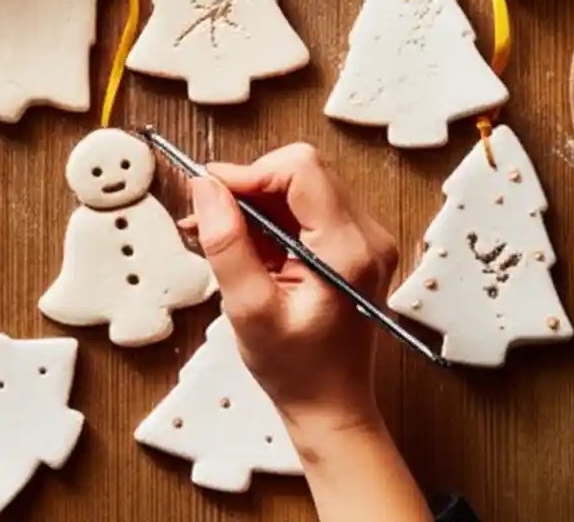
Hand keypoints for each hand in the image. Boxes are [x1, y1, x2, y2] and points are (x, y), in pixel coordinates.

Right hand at [188, 146, 429, 521]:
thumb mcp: (248, 308)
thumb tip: (206, 188)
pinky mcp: (354, 245)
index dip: (249, 172)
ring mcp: (365, 239)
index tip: (210, 192)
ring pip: (302, 186)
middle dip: (250, 187)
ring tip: (222, 236)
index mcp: (348, 250)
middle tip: (209, 217)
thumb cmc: (296, 369)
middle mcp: (367, 236)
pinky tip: (246, 244)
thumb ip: (226, 243)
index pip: (301, 170)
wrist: (331, 404)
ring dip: (256, 203)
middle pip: (302, 172)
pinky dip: (271, 218)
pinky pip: (308, 207)